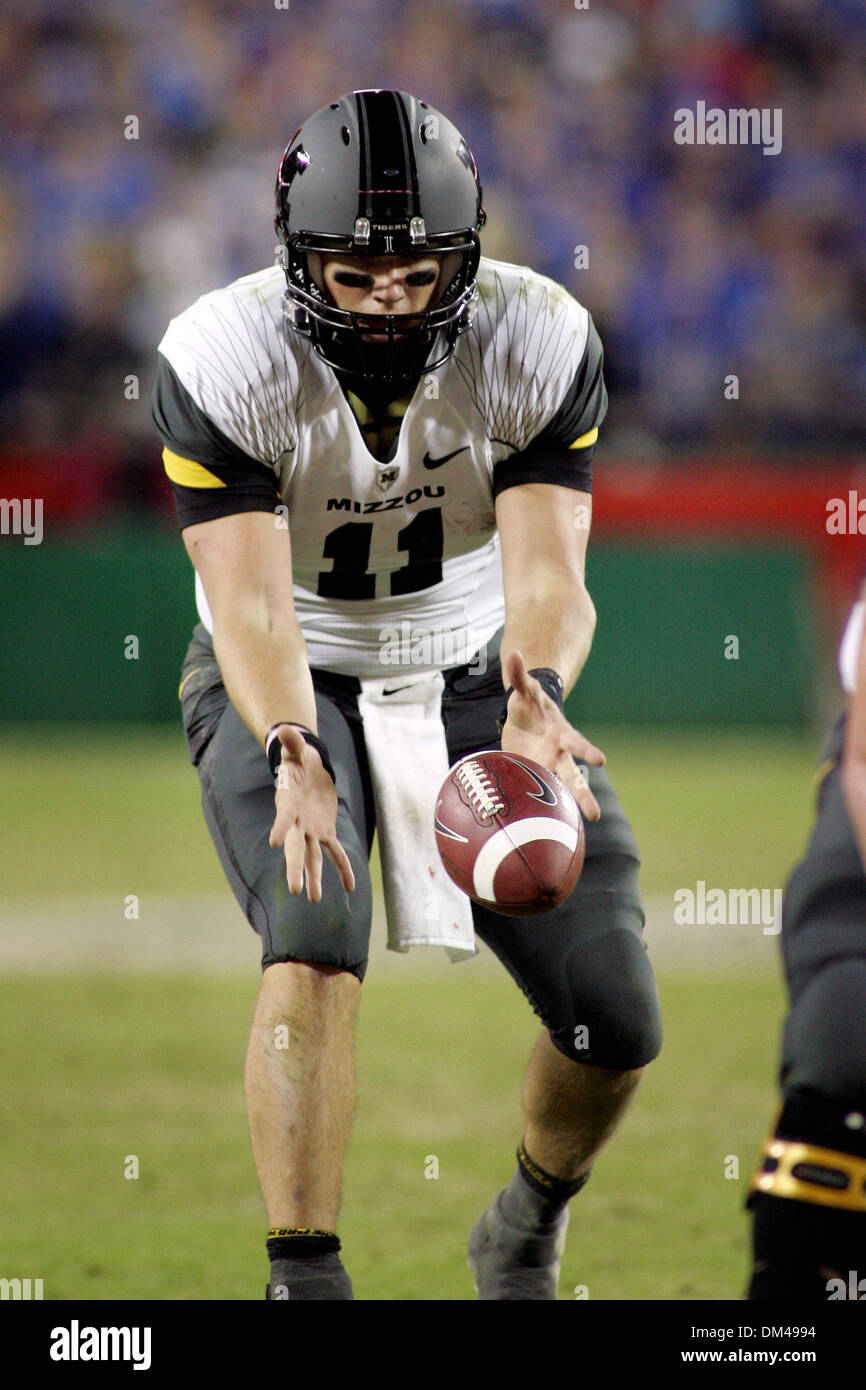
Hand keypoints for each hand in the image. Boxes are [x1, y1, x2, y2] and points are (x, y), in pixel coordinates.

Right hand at [267, 725, 355, 901]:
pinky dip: (343, 869)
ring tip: (314, 900)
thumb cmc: (298, 757)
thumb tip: (285, 729)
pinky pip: (335, 852)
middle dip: (296, 867)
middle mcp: (298, 822)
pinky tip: (350, 887)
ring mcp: (311, 829)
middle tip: (295, 889)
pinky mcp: (326, 831)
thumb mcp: (296, 748)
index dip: (280, 828)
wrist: (307, 767)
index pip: (284, 817)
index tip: (274, 842)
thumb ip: (292, 742)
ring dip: (315, 877)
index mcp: (289, 803)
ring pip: (313, 857)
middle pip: (296, 847)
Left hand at [499, 651, 604, 820]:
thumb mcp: (524, 690)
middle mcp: (558, 755)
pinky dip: (541, 811)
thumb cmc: (529, 704)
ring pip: (561, 792)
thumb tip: (513, 654)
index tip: (601, 760)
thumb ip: (519, 675)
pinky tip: (551, 832)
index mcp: (559, 734)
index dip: (585, 750)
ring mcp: (547, 769)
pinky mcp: (533, 778)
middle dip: (582, 794)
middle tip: (595, 814)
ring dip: (570, 808)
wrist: (527, 718)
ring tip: (583, 829)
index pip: (574, 743)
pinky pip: (538, 796)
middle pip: (572, 777)